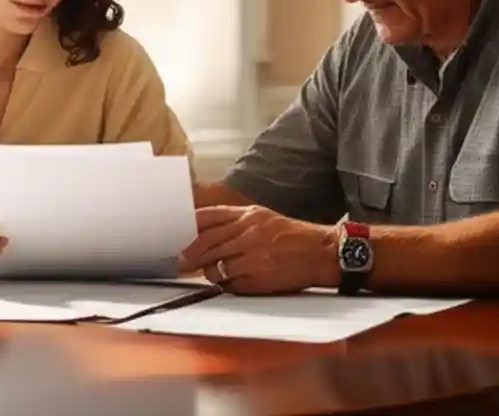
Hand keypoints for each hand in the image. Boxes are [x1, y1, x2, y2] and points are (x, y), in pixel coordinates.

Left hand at [177, 206, 336, 293]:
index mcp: (249, 215)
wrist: (320, 252)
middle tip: (180, 261)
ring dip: (207, 270)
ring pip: (215, 264)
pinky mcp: (256, 276)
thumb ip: (238, 223)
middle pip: (206, 242)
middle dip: (190, 253)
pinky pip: (230, 282)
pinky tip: (227, 282)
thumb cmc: (293, 236)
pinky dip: (224, 283)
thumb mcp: (265, 218)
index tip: (178, 234)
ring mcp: (251, 255)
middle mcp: (247, 232)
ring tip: (205, 273)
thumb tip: (211, 234)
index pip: (208, 217)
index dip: (190, 226)